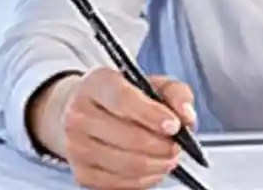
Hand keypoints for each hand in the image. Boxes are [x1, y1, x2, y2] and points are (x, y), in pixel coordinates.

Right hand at [32, 68, 196, 188]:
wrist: (88, 114)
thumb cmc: (124, 98)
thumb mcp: (152, 84)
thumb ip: (176, 93)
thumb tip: (186, 117)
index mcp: (97, 83)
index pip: (122, 99)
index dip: (151, 115)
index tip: (174, 126)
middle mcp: (79, 114)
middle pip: (126, 136)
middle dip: (161, 145)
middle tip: (178, 146)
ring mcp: (76, 146)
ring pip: (125, 164)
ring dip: (156, 165)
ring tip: (168, 157)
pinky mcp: (81, 172)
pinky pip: (119, 183)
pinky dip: (144, 180)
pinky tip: (153, 168)